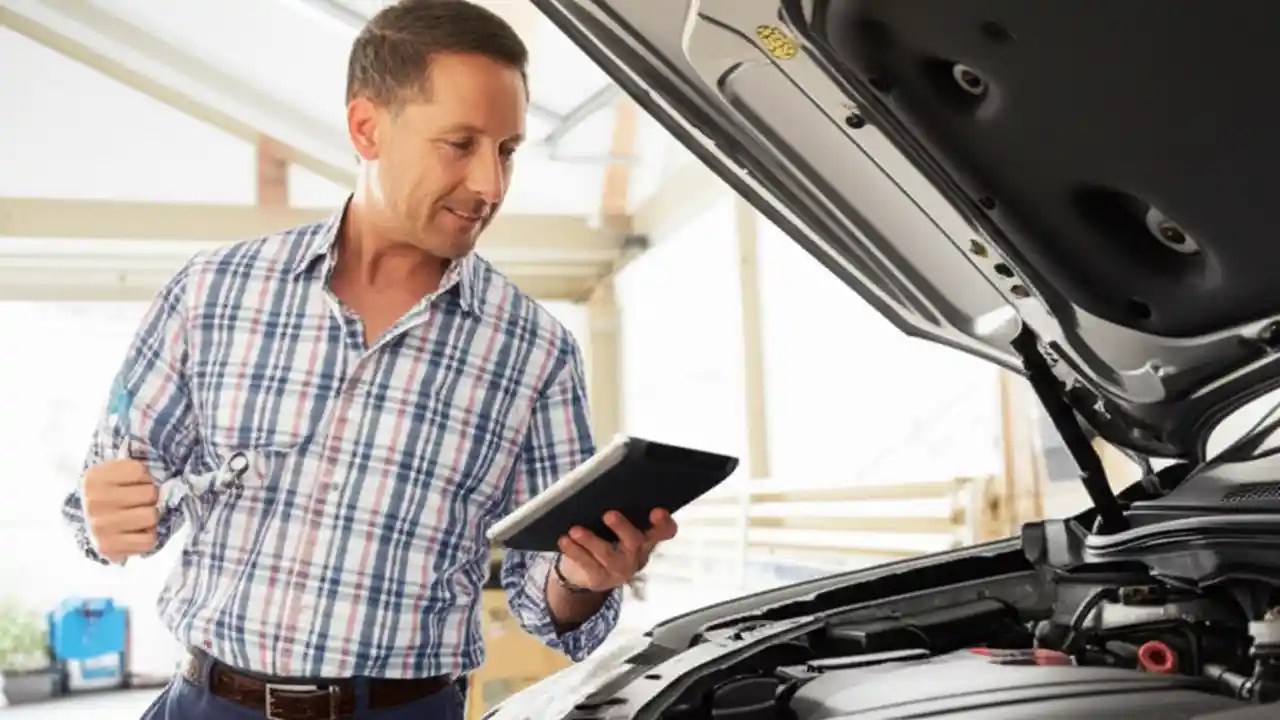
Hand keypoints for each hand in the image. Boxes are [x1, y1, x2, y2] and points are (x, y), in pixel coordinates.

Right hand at [82, 458, 159, 563]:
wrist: (84, 520)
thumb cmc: (108, 493)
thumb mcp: (114, 473)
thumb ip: (139, 471)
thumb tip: (168, 482)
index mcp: (95, 479)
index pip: (139, 471)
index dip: (145, 477)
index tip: (135, 482)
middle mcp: (94, 503)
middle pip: (150, 494)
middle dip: (150, 496)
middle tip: (140, 501)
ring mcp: (100, 527)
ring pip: (151, 517)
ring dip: (150, 516)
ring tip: (139, 515)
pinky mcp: (108, 547)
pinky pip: (148, 540)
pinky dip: (148, 535)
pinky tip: (137, 531)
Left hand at [556, 509, 677, 592]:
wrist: (590, 570)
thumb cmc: (607, 536)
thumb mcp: (618, 525)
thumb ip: (620, 509)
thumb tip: (601, 484)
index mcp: (647, 537)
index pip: (665, 530)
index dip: (664, 522)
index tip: (656, 511)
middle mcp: (637, 554)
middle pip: (635, 541)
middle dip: (622, 528)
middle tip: (608, 514)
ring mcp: (620, 569)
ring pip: (608, 555)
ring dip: (591, 541)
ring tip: (575, 530)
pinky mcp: (600, 579)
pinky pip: (588, 565)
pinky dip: (575, 552)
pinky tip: (565, 541)